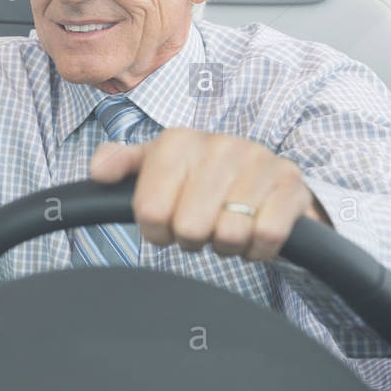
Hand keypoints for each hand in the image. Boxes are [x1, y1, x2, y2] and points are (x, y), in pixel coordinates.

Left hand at [89, 127, 329, 260]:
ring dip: (224, 245)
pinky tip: (251, 234)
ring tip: (225, 228)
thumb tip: (98, 171)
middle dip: (190, 239)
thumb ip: (118, 164)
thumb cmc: (196, 176)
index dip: (155, 231)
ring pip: (228, 234)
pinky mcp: (292, 184)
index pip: (149, 212)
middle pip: (188, 228)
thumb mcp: (153, 165)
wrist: (262, 175)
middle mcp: (219, 145)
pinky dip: (256, 249)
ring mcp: (259, 161)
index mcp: (177, 141)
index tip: (165, 224)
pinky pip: (266, 237)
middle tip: (199, 228)